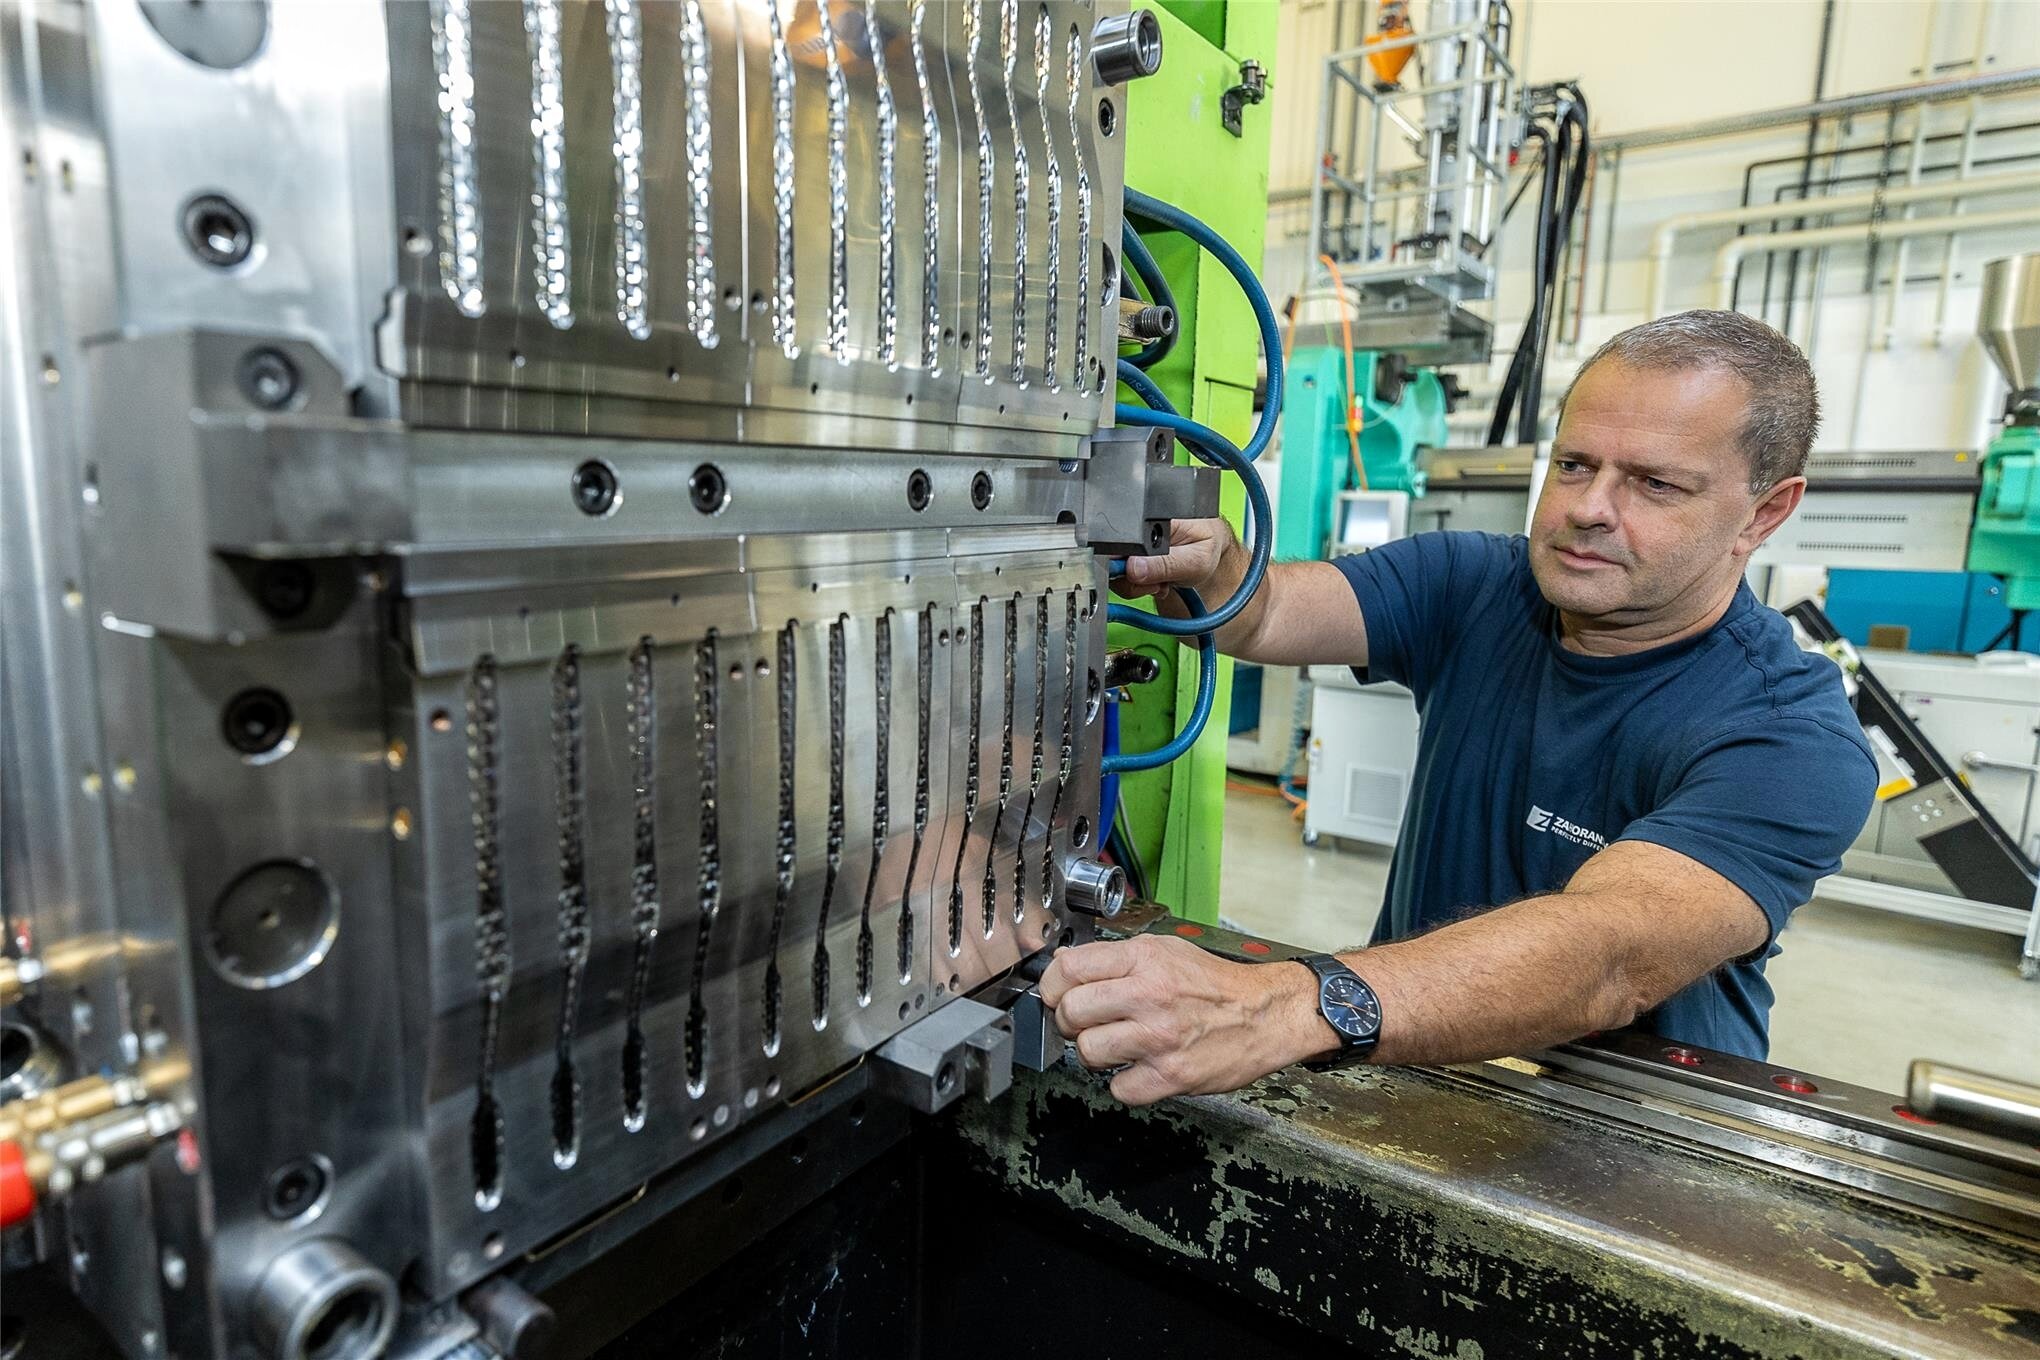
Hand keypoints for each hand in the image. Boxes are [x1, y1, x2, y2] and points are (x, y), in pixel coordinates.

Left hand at [1037, 934, 1332, 1105]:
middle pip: (1070, 1011)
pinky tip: (1140, 1068)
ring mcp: (1159, 1037)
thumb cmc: (1216, 985)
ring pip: (1087, 1051)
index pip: (1068, 968)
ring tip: (1117, 1046)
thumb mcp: (1166, 952)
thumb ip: (1115, 958)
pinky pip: (1118, 1089)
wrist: (1267, 1014)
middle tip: (1088, 1024)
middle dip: (1070, 1022)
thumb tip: (1065, 964)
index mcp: (1144, 959)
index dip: (1054, 985)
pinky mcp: (1170, 1075)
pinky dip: (1125, 1084)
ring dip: (1096, 1053)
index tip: (1059, 994)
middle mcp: (1149, 994)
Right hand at [1117, 518, 1232, 601]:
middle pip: (1112, 557)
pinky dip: (1136, 586)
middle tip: (1159, 580)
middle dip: (1132, 577)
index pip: (1122, 539)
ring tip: (1162, 579)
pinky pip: (1121, 577)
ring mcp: (1132, 542)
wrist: (1210, 551)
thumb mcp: (1196, 559)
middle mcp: (1137, 526)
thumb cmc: (1208, 546)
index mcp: (1152, 516)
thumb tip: (1133, 568)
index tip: (1145, 575)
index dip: (1126, 562)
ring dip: (1136, 584)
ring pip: (1114, 571)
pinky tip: (1156, 580)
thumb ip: (1167, 564)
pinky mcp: (1130, 555)